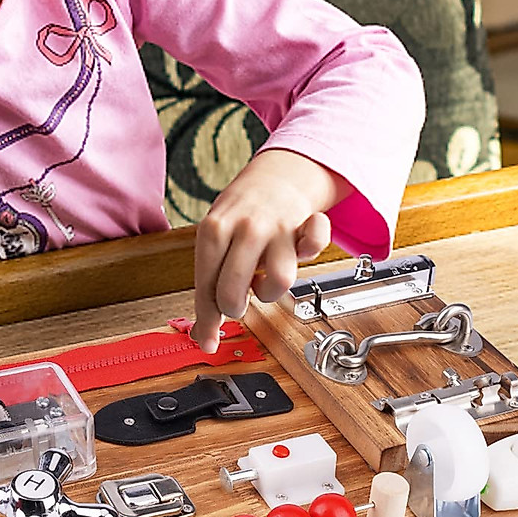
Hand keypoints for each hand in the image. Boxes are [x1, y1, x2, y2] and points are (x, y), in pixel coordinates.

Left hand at [190, 149, 347, 352]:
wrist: (275, 176)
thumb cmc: (240, 215)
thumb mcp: (213, 240)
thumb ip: (208, 286)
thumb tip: (201, 337)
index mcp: (214, 231)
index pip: (206, 287)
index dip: (207, 319)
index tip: (207, 339)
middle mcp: (246, 228)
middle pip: (234, 292)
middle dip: (234, 308)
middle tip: (237, 300)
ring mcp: (278, 227)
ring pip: (278, 282)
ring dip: (270, 292)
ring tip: (263, 279)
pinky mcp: (307, 225)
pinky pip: (316, 243)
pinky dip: (312, 249)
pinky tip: (299, 251)